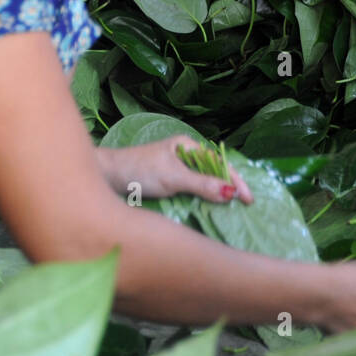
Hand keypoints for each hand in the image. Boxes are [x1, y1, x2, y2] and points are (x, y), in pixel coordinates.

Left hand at [97, 135, 253, 203]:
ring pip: (204, 182)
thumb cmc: (138, 171)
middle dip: (230, 187)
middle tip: (246, 206)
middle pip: (214, 172)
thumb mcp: (173, 177)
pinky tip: (211, 209)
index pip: (219, 163)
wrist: (106, 177)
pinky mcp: (168, 183)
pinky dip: (204, 199)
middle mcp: (184, 155)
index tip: (248, 200)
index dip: (236, 181)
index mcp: (187, 146)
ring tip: (234, 210)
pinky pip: (193, 191)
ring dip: (218, 195)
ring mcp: (176, 170)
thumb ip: (201, 184)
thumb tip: (230, 192)